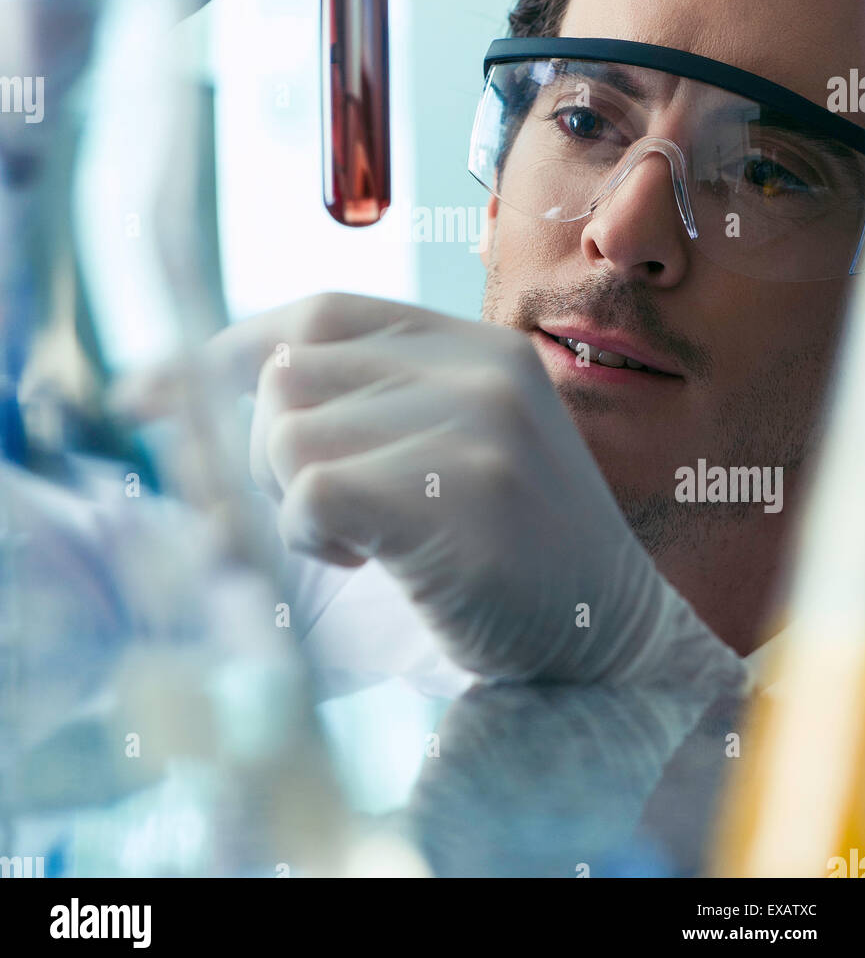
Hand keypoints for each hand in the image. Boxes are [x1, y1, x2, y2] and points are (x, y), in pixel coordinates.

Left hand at [126, 293, 747, 686]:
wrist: (611, 643)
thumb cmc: (509, 552)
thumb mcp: (456, 443)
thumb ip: (372, 400)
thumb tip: (215, 374)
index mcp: (475, 348)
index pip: (323, 315)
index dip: (235, 349)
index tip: (160, 389)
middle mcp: (478, 370)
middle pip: (292, 374)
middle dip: (271, 451)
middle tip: (328, 510)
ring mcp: (475, 428)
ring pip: (292, 435)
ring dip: (296, 502)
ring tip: (362, 538)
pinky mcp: (458, 496)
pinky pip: (311, 490)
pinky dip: (309, 536)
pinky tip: (361, 558)